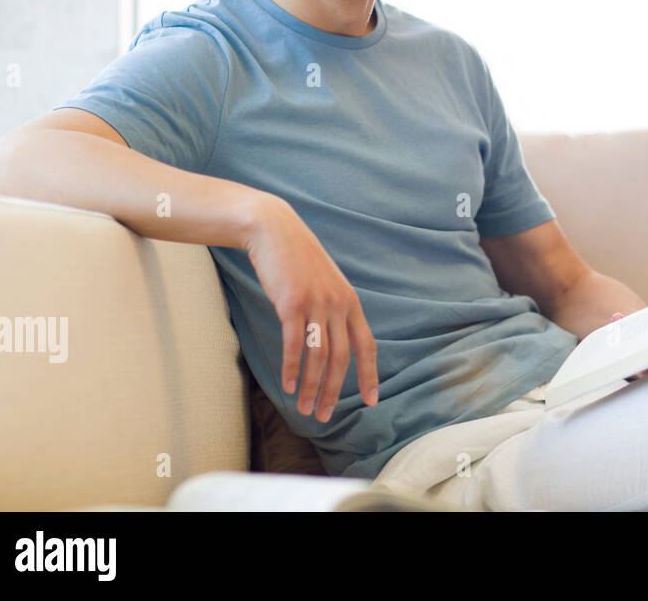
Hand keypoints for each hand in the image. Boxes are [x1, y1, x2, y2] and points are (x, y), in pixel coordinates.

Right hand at [242, 195, 379, 420]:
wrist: (275, 230)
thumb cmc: (297, 261)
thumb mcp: (325, 284)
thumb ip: (333, 309)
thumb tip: (333, 340)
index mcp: (350, 302)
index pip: (367, 345)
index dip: (370, 375)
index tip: (372, 401)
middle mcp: (339, 305)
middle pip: (342, 358)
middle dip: (335, 391)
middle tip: (326, 416)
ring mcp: (317, 304)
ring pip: (319, 357)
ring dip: (312, 387)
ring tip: (305, 409)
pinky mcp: (292, 303)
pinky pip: (295, 345)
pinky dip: (292, 370)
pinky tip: (289, 387)